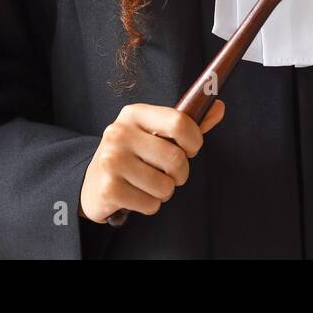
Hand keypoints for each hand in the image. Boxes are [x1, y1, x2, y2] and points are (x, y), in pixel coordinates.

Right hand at [78, 100, 225, 221]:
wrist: (92, 182)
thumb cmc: (134, 155)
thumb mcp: (156, 133)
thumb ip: (189, 123)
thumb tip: (219, 107)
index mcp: (134, 113)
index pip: (179, 122)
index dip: (194, 141)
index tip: (190, 149)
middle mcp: (119, 133)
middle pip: (175, 158)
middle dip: (180, 173)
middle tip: (169, 174)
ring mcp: (111, 160)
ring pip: (165, 186)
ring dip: (164, 192)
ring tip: (149, 184)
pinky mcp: (108, 188)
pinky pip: (150, 204)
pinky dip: (150, 205)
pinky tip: (135, 195)